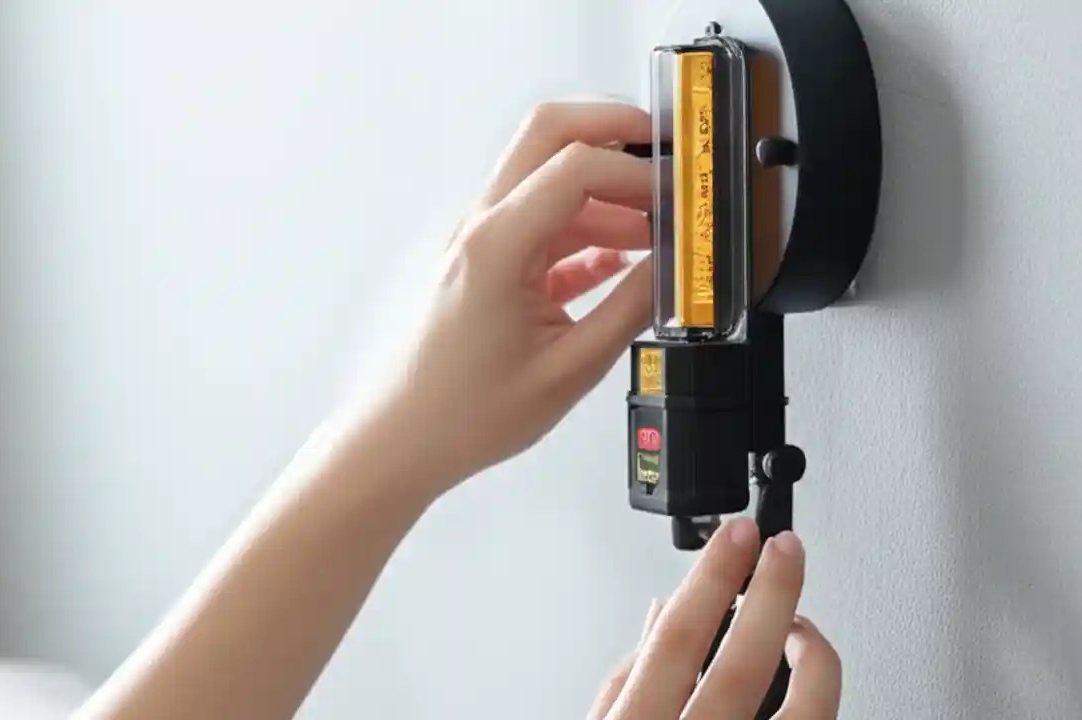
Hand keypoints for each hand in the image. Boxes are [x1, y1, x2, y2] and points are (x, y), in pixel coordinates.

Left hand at [367, 102, 654, 489]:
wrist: (404, 439)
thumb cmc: (464, 414)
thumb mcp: (569, 369)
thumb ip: (629, 309)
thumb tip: (673, 269)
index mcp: (497, 245)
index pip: (576, 166)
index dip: (637, 173)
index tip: (677, 200)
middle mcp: (483, 228)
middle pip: (549, 135)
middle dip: (614, 132)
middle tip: (665, 158)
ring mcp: (482, 242)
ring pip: (550, 181)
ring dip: (606, 196)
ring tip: (657, 236)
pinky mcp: (488, 264)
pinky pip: (544, 226)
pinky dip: (586, 233)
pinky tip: (620, 266)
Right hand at [588, 519, 841, 718]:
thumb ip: (623, 681)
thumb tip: (660, 612)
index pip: (677, 640)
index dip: (713, 578)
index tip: (735, 536)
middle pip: (742, 666)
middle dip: (772, 596)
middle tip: (785, 549)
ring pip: (801, 710)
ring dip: (812, 656)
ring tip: (802, 623)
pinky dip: (818, 695)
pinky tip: (809, 677)